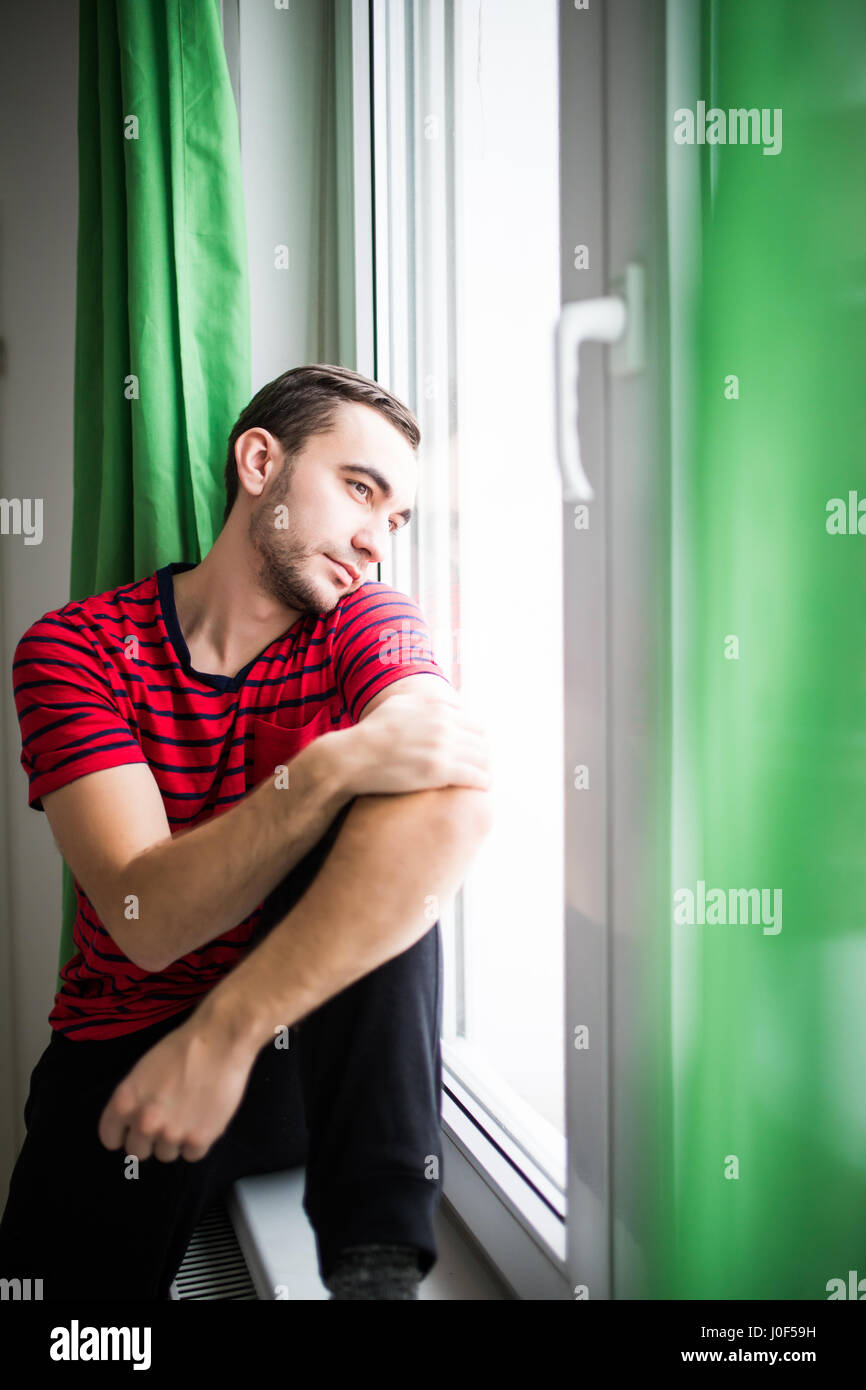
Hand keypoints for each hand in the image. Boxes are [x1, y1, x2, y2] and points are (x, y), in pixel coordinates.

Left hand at [98, 1014, 256, 1162]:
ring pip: (166, 1154)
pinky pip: (192, 1155)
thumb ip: (135, 1101)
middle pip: (138, 1152)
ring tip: (190, 1115)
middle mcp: (143, 1124)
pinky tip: (205, 1119)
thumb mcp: (143, 1071)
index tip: (134, 1128)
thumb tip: (136, 1123)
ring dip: (175, 1140)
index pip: (110, 1138)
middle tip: (167, 1120)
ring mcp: (171, 1135)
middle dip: (150, 1139)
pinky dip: (199, 1141)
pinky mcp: (199, 1140)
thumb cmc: (181, 1048)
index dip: (124, 1133)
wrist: (220, 1041)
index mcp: (124, 1104)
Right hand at [341, 691, 492, 796]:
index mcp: (436, 707)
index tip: (472, 754)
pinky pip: (476, 777)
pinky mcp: (440, 770)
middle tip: (480, 770)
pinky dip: (481, 782)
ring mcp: (442, 746)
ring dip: (485, 769)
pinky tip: (478, 789)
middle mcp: (443, 723)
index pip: (473, 725)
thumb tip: (449, 705)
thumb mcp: (398, 705)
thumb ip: (425, 703)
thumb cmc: (372, 733)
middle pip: (481, 741)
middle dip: (482, 756)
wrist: (352, 758)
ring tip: (482, 781)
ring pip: (483, 758)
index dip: (475, 741)